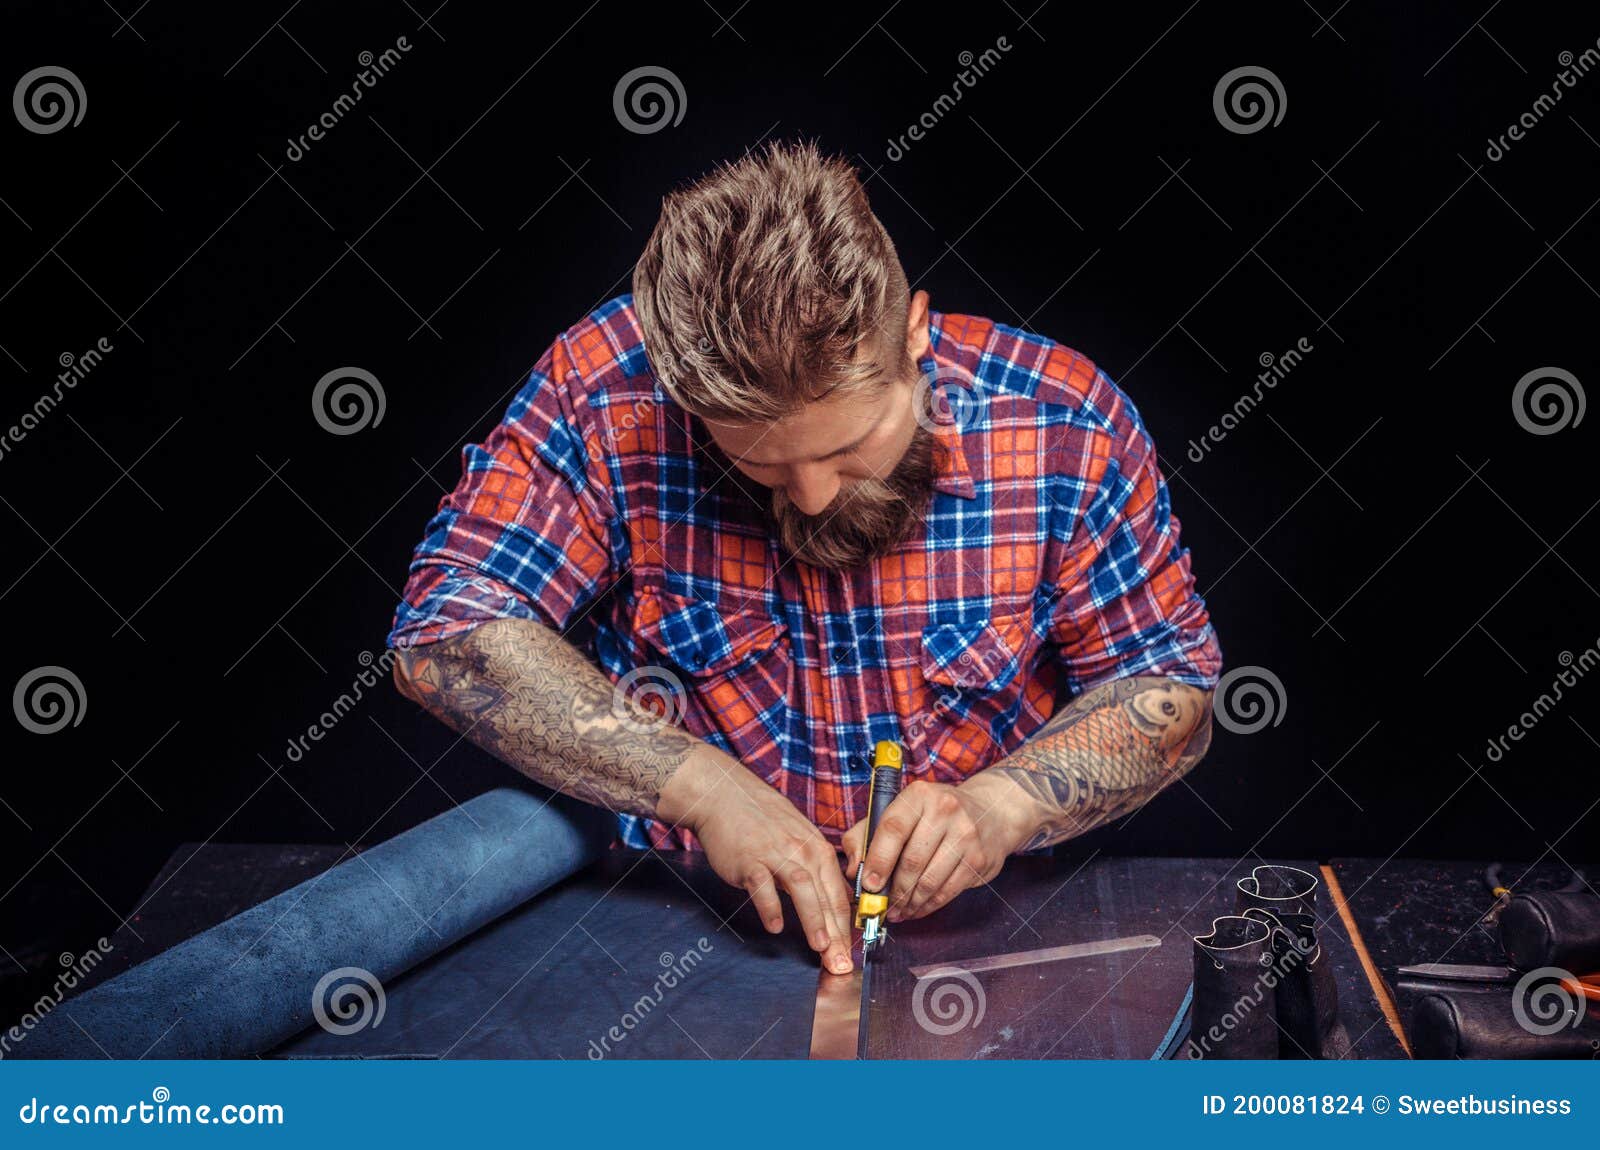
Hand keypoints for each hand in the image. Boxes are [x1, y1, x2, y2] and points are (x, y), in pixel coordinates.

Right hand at [660, 752, 855, 972]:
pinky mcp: (749, 860)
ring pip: (802, 889)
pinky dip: (771, 907)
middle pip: (826, 897)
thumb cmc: (762, 820)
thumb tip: (832, 903)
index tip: (849, 953)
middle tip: (840, 964)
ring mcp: (776, 855)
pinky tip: (775, 926)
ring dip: (814, 920)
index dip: (847, 928)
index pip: (840, 895)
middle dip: (837, 935)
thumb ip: (815, 869)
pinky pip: (763, 886)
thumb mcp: (799, 838)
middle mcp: (802, 852)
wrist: (725, 796)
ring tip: (820, 948)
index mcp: (818, 850)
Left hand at [841, 775, 1025, 922]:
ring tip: (897, 911)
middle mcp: (945, 810)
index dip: (877, 860)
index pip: (892, 829)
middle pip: (911, 861)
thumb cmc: (933, 815)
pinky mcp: (979, 859)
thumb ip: (866, 835)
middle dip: (892, 891)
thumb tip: (852, 870)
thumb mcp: (900, 811)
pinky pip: (947, 891)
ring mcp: (966, 835)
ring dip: (908, 903)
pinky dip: (928, 906)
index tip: (868, 884)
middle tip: (880, 907)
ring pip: (929, 881)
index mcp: (919, 795)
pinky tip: (916, 909)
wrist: (990, 812)